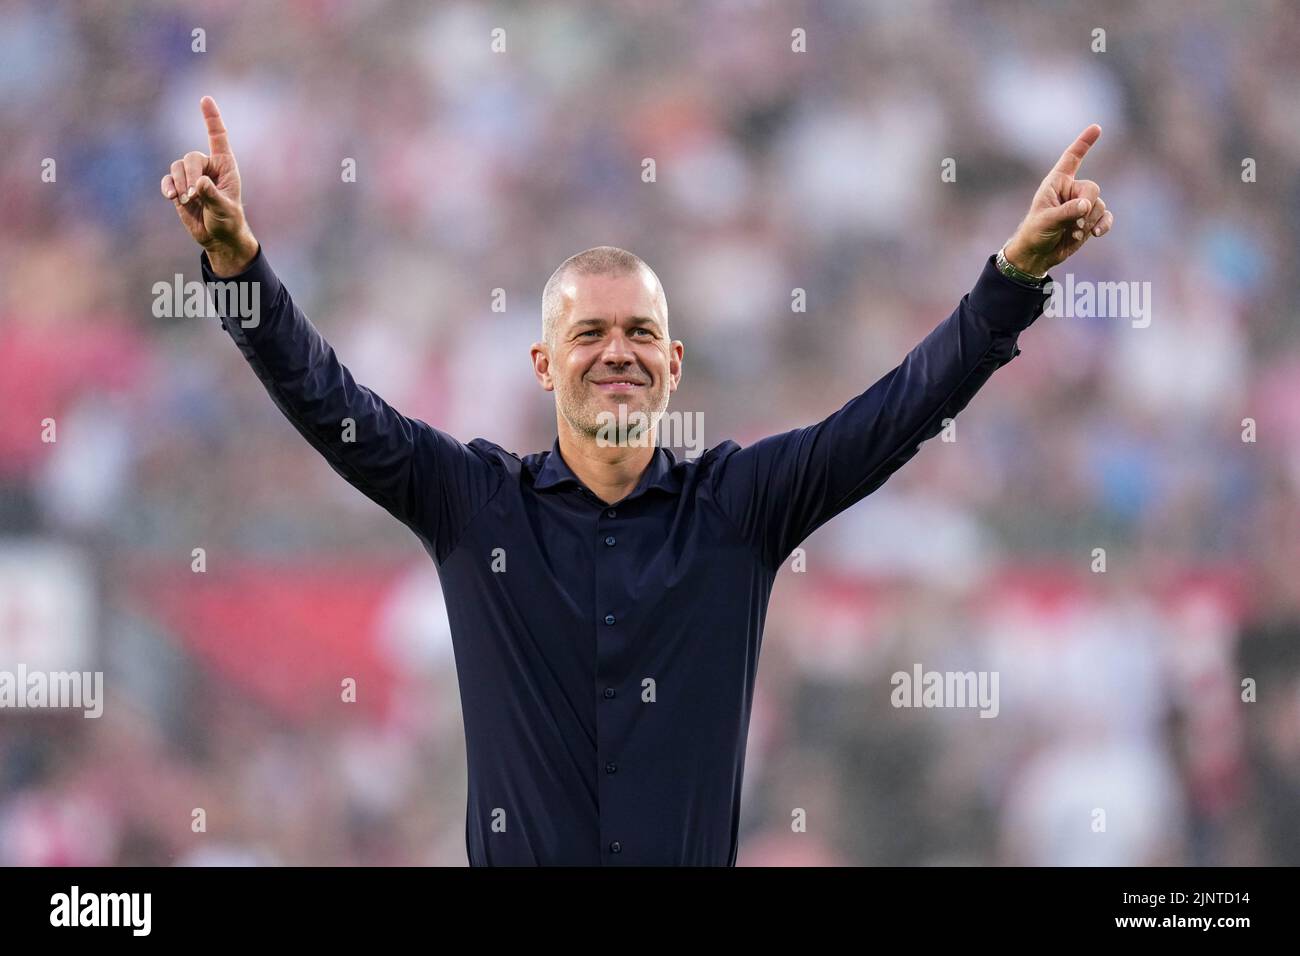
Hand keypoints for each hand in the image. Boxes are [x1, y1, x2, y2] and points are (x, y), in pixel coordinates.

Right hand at [160, 96, 257, 275]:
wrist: (218, 237)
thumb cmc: (228, 220)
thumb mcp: (224, 209)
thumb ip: (212, 196)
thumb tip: (198, 183)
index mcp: (225, 166)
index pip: (218, 136)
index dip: (211, 117)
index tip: (205, 99)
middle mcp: (208, 167)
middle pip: (190, 157)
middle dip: (189, 175)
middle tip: (194, 195)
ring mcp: (192, 176)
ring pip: (177, 167)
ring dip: (179, 184)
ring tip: (187, 200)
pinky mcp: (179, 187)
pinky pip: (168, 179)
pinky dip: (167, 187)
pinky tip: (171, 197)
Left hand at [1003, 124, 1113, 275]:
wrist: (1038, 254)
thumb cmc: (1035, 233)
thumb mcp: (1046, 221)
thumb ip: (1066, 212)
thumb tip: (1086, 205)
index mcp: (1056, 183)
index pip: (1072, 158)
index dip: (1084, 143)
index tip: (1097, 128)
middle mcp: (1071, 190)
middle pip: (1092, 189)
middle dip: (1085, 207)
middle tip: (1072, 223)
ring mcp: (1082, 205)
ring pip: (1099, 206)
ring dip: (1088, 222)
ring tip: (1071, 233)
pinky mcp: (1089, 220)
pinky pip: (1105, 217)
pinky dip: (1103, 225)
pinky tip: (1096, 234)